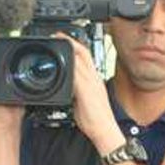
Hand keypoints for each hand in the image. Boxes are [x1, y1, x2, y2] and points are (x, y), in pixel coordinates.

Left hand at [59, 34, 118, 150]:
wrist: (105, 130)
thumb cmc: (97, 119)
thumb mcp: (85, 100)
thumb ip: (77, 91)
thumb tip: (69, 88)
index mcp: (95, 80)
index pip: (87, 57)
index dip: (77, 46)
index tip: (67, 40)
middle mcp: (94, 79)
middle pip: (84, 53)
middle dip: (71, 41)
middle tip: (60, 35)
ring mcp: (90, 83)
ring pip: (80, 60)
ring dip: (69, 49)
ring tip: (59, 41)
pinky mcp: (85, 90)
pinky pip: (75, 73)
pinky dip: (68, 65)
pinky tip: (60, 61)